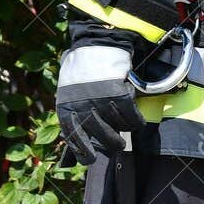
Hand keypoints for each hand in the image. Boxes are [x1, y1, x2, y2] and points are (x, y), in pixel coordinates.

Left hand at [55, 44, 144, 163]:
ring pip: (118, 127)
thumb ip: (72, 116)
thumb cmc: (80, 71)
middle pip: (101, 137)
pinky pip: (131, 117)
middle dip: (112, 143)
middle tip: (118, 145)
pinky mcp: (118, 94)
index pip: (74, 140)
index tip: (92, 159)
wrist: (96, 44)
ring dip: (124, 129)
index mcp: (66, 109)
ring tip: (125, 128)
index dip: (84, 153)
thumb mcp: (67, 94)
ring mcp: (100, 101)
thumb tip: (73, 147)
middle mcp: (82, 108)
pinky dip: (136, 121)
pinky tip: (137, 121)